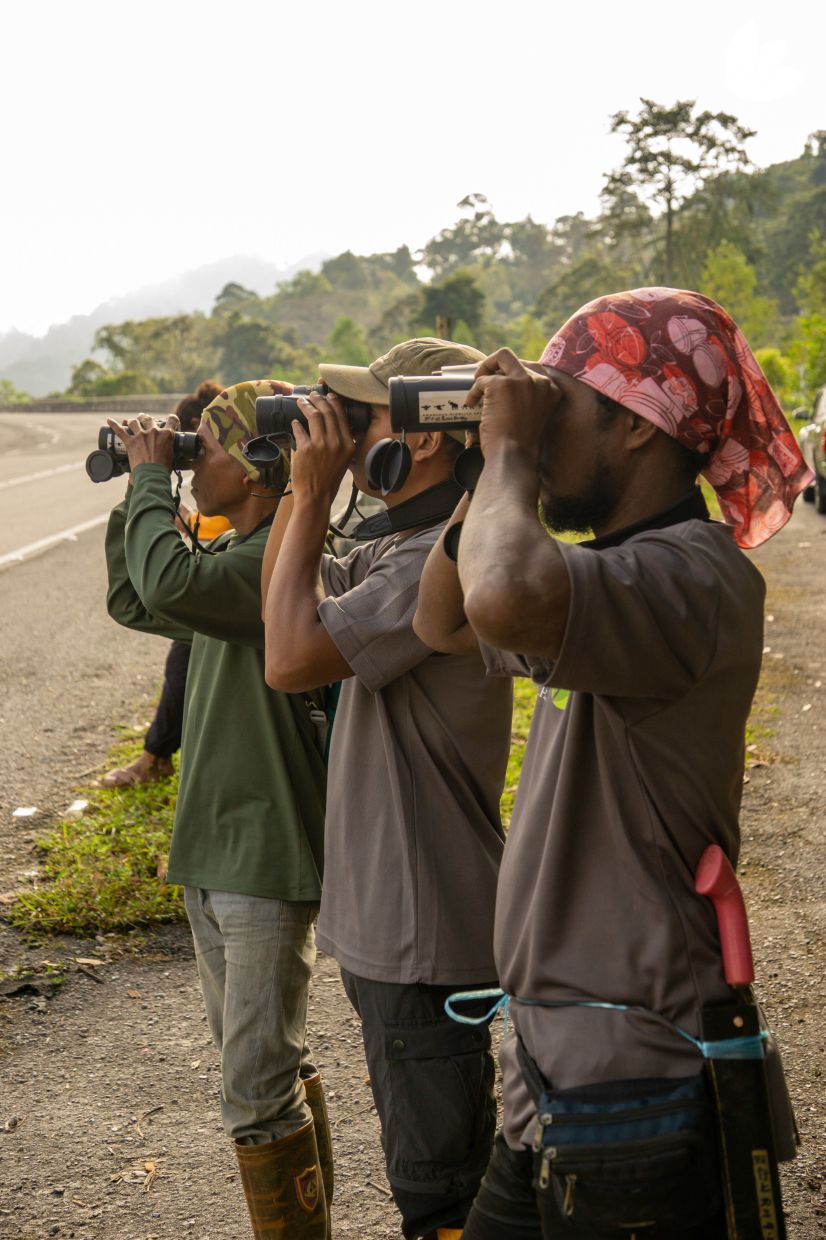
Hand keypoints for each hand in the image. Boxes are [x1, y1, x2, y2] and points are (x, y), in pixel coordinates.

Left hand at [107, 413, 179, 471]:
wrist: (152, 476)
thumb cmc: (163, 470)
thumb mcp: (171, 457)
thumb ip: (169, 450)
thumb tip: (171, 456)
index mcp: (166, 435)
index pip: (172, 421)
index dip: (171, 419)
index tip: (169, 421)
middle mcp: (153, 432)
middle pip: (148, 419)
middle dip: (146, 419)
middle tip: (144, 420)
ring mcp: (140, 436)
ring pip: (134, 422)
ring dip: (132, 421)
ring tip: (130, 422)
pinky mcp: (130, 443)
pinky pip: (119, 431)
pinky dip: (113, 425)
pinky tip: (109, 420)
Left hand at [290, 389, 355, 504]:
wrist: (316, 496)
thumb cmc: (329, 480)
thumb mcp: (344, 461)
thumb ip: (342, 443)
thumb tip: (333, 425)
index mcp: (348, 445)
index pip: (342, 416)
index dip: (334, 402)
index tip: (328, 396)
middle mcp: (337, 443)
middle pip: (328, 411)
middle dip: (319, 399)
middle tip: (312, 395)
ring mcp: (321, 445)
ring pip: (314, 415)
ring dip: (307, 405)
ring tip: (302, 401)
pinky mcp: (305, 448)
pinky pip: (299, 429)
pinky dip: (296, 424)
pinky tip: (294, 422)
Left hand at [466, 348, 559, 461]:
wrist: (514, 457)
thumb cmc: (521, 446)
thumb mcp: (535, 417)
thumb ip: (529, 399)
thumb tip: (506, 387)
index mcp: (551, 390)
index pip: (533, 368)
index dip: (514, 373)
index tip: (503, 382)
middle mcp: (540, 381)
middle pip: (515, 358)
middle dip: (496, 365)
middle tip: (485, 378)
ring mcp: (522, 381)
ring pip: (501, 357)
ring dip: (485, 370)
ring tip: (477, 387)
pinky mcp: (502, 385)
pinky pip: (482, 380)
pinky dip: (474, 391)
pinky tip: (472, 403)